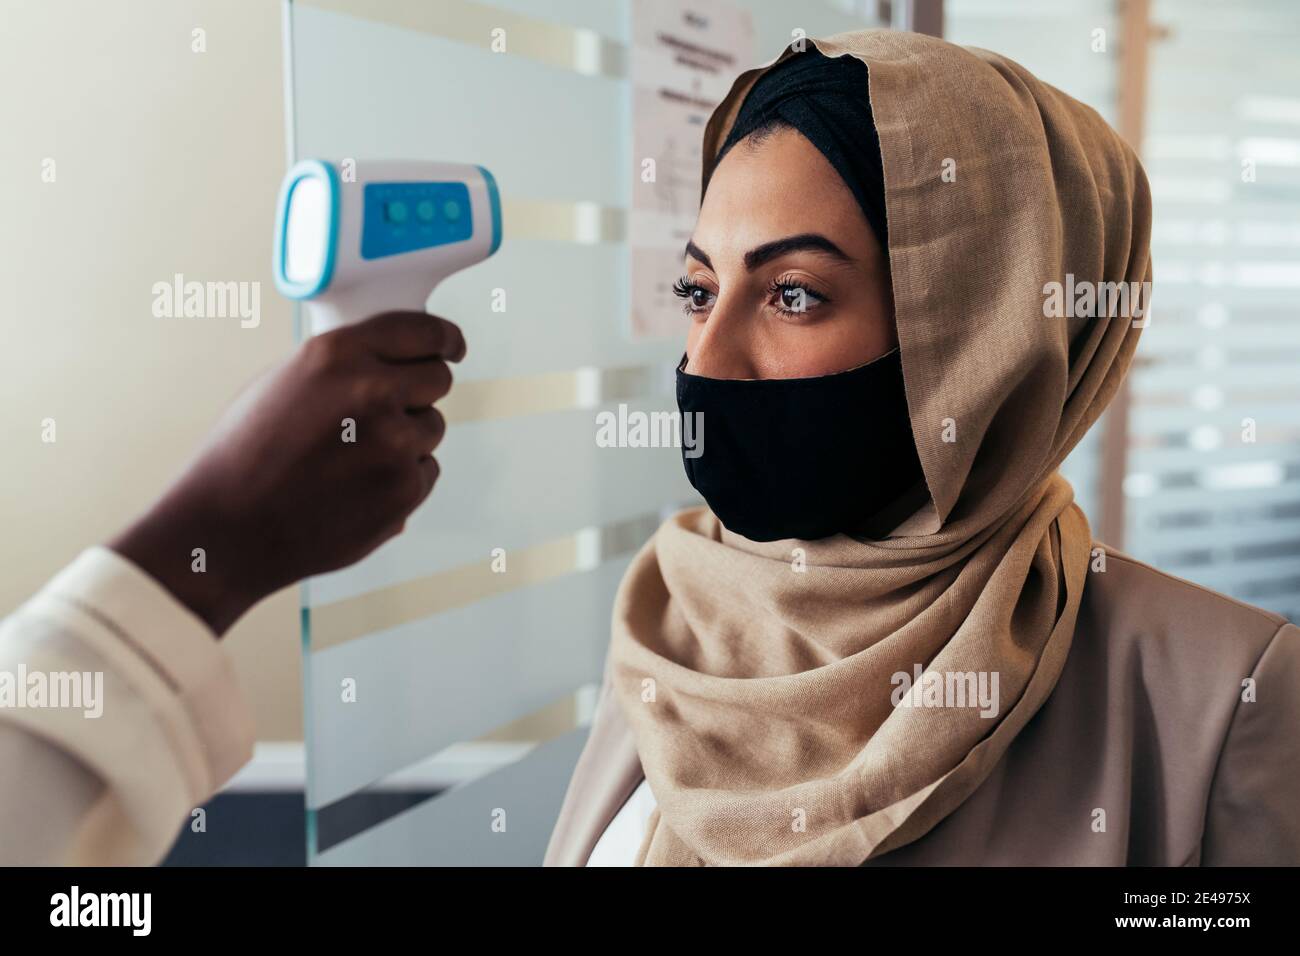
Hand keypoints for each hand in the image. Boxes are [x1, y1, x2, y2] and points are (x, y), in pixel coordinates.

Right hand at [108, 311, 465, 634]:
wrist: (227, 527)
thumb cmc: (244, 454)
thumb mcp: (283, 380)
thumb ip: (342, 366)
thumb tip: (391, 363)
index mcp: (339, 354)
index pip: (423, 331)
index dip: (444, 339)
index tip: (452, 346)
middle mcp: (372, 392)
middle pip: (438, 379)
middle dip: (420, 392)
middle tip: (390, 410)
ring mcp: (394, 443)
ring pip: (432, 428)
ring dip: (407, 438)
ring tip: (352, 458)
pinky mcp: (405, 489)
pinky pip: (425, 471)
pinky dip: (402, 478)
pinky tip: (357, 488)